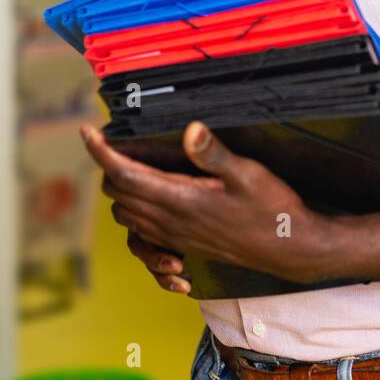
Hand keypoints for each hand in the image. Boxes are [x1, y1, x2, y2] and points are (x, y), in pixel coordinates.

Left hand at [80, 121, 333, 286]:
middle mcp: (171, 222)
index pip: (124, 175)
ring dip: (121, 191)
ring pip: (127, 216)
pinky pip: (144, 235)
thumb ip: (214, 154)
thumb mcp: (249, 174)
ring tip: (129, 165)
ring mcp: (177, 237)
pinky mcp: (186, 245)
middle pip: (119, 195)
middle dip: (109, 167)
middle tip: (114, 142)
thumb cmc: (274, 211)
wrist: (291, 250)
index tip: (88, 131)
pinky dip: (136, 217)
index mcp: (180, 201)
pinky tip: (151, 203)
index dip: (101, 152)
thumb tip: (190, 129)